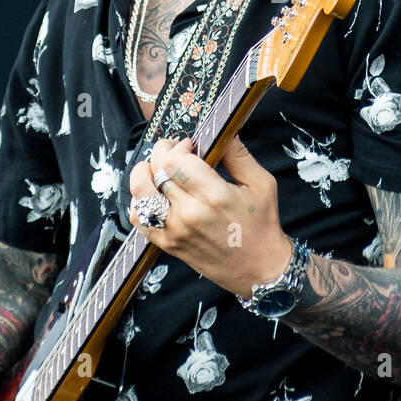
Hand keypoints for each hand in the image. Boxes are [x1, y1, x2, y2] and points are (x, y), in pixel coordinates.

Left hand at [128, 133, 292, 299]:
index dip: (179, 146)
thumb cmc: (262, 225)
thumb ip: (238, 154)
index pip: (176, 160)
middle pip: (157, 170)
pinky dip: (139, 200)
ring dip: (144, 173)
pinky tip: (154, 193)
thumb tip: (222, 130)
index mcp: (214, 196)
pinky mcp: (167, 243)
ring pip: (141, 192)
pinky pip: (138, 217)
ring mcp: (174, 230)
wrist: (259, 269)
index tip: (191, 145)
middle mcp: (190, 214)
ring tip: (157, 168)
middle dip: (162, 152)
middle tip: (175, 151)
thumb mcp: (261, 183)